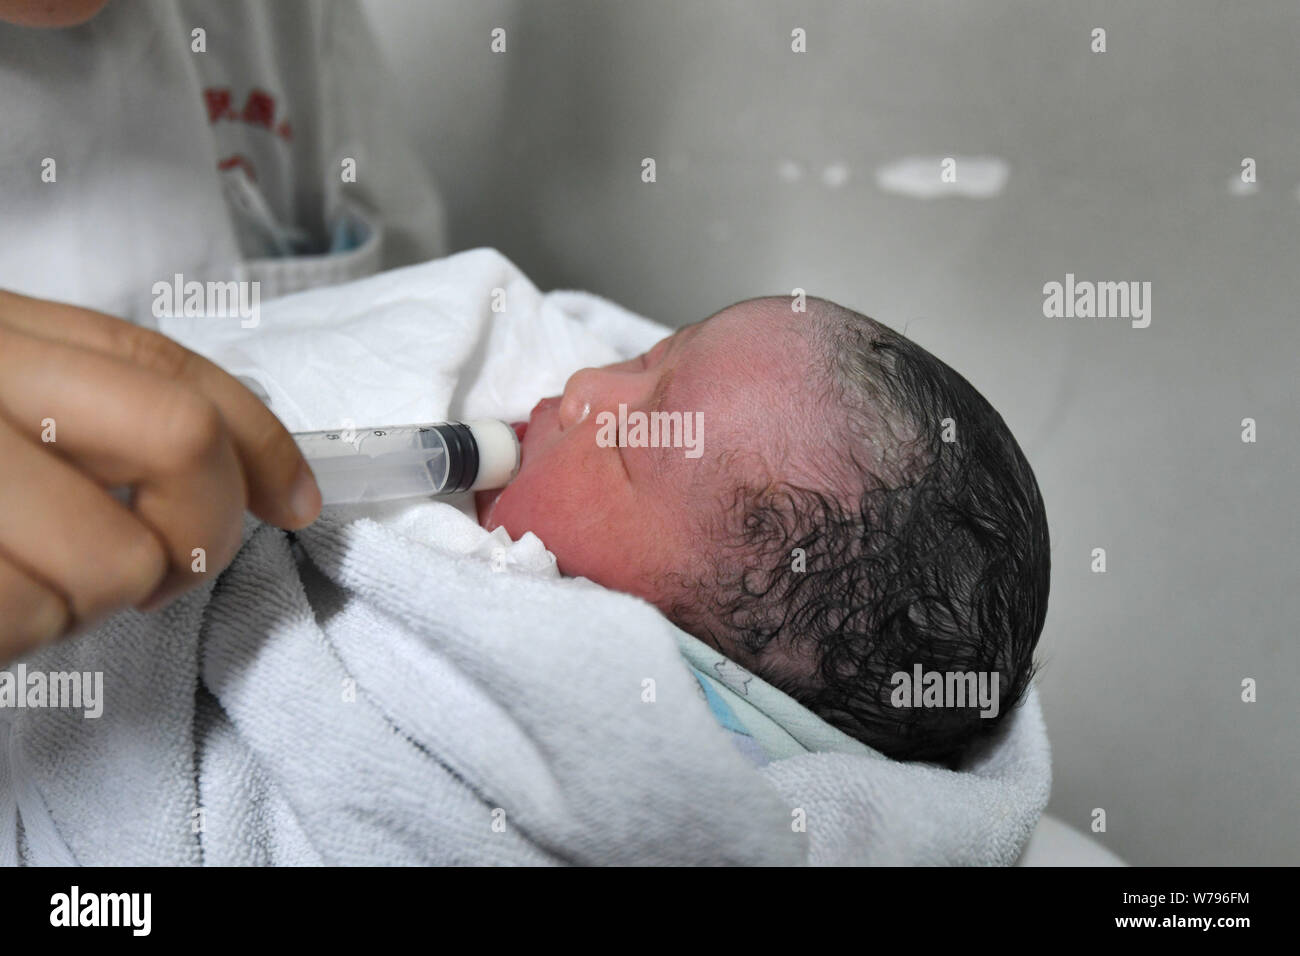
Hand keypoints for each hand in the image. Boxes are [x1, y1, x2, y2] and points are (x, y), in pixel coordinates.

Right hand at [0, 290, 320, 664]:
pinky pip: (40, 617)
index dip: (257, 437)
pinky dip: (22, 632)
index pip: (164, 365)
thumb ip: (89, 416)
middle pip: (179, 437)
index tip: (297, 500)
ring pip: (122, 559)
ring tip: (18, 580)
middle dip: (203, 530)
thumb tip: (230, 470)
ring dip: (88, 602)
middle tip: (158, 577)